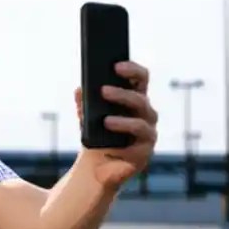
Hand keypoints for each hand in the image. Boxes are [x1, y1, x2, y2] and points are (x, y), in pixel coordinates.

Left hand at [74, 60, 158, 187]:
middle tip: (103, 90)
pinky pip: (137, 148)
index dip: (132, 70)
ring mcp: (148, 133)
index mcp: (135, 98)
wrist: (97, 163)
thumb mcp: (87, 114)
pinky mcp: (144, 153)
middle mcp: (146, 114)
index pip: (140, 78)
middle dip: (121, 94)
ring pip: (140, 124)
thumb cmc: (96, 132)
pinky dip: (123, 145)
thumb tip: (80, 90)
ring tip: (105, 121)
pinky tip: (110, 145)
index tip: (116, 65)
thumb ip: (84, 101)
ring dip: (122, 121)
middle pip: (139, 99)